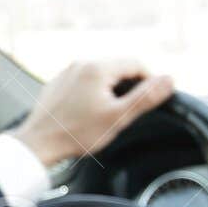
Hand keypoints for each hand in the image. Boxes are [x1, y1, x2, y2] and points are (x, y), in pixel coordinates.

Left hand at [11, 59, 174, 168]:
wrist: (38, 143)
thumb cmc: (76, 133)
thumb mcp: (118, 117)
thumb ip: (145, 97)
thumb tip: (169, 80)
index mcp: (98, 68)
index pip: (136, 64)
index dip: (149, 81)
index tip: (149, 100)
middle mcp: (81, 63)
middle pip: (118, 68)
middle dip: (128, 86)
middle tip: (127, 111)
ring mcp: (67, 71)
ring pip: (100, 74)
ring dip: (110, 89)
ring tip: (106, 114)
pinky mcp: (58, 82)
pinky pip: (83, 81)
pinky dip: (92, 92)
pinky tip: (87, 112)